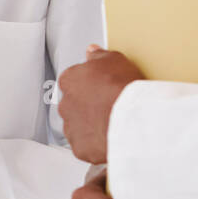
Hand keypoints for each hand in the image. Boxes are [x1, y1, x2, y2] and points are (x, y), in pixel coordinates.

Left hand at [56, 46, 144, 162]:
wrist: (131, 119)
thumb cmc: (123, 89)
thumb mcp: (115, 59)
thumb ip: (99, 55)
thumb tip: (92, 51)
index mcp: (70, 80)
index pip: (74, 80)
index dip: (91, 85)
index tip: (103, 87)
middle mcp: (65, 104)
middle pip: (75, 104)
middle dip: (89, 106)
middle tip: (110, 106)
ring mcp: (71, 128)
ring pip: (79, 126)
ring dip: (92, 125)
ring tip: (113, 123)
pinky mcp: (80, 147)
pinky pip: (86, 146)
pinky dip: (96, 144)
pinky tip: (111, 138)